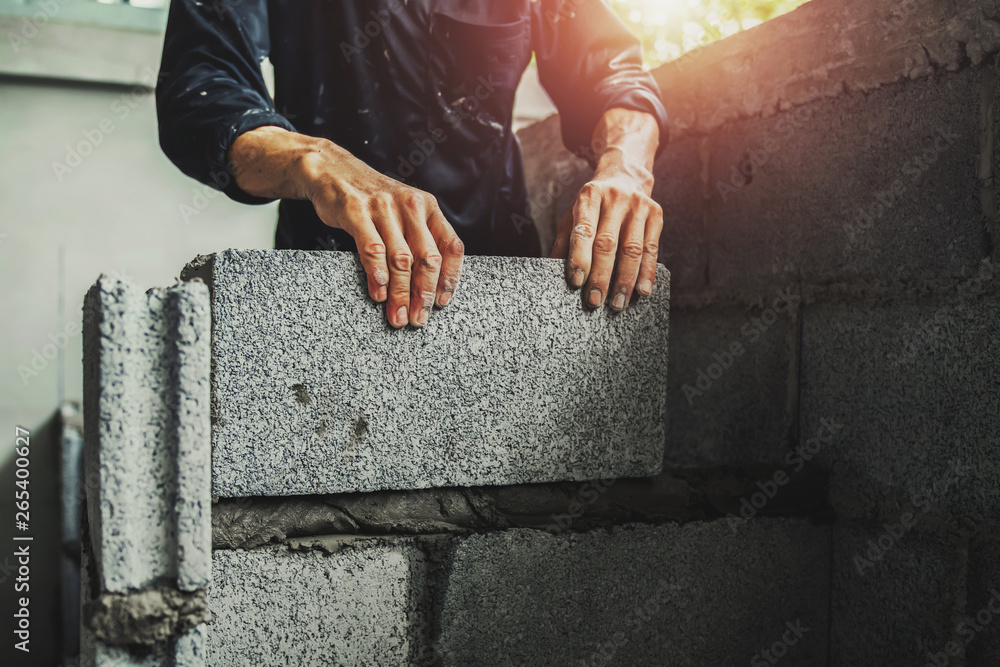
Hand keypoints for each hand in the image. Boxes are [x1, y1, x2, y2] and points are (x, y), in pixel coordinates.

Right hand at [229, 127, 463, 328]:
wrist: (331, 169)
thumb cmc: (371, 198)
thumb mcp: (403, 211)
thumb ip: (419, 238)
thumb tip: (430, 283)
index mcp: (428, 207)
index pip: (450, 246)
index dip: (449, 278)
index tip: (442, 302)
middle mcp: (411, 206)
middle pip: (427, 258)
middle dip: (423, 294)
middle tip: (418, 319)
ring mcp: (384, 207)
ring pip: (401, 259)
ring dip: (400, 293)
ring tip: (397, 316)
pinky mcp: (357, 211)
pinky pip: (372, 248)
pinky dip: (378, 274)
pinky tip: (379, 292)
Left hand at [549, 109, 661, 310]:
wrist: (625, 175)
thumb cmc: (594, 204)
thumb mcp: (573, 214)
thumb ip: (563, 242)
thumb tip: (551, 272)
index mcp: (589, 197)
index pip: (584, 230)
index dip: (580, 257)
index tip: (576, 282)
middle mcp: (614, 199)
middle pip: (608, 243)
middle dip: (601, 276)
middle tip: (594, 301)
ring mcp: (638, 205)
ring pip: (632, 249)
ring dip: (625, 280)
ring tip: (617, 303)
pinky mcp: (656, 214)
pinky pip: (652, 248)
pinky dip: (647, 273)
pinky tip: (641, 291)